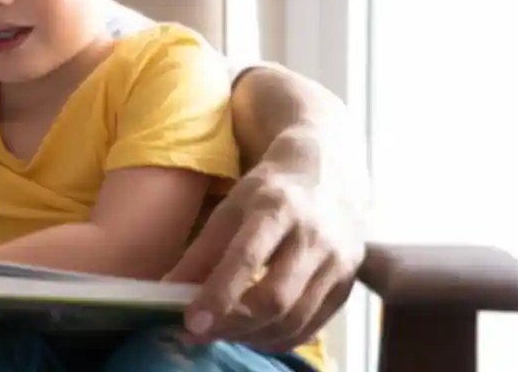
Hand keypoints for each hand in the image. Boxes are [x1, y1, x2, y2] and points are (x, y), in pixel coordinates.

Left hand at [165, 138, 365, 352]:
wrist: (328, 177)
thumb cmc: (269, 192)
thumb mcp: (231, 207)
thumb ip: (202, 250)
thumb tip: (169, 290)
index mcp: (277, 207)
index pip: (247, 258)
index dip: (218, 295)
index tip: (192, 322)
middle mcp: (313, 236)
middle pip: (274, 298)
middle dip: (233, 323)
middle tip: (202, 333)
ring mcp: (337, 263)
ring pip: (293, 319)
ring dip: (252, 336)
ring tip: (224, 333)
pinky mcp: (348, 285)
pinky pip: (311, 327)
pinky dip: (278, 339)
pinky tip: (253, 335)